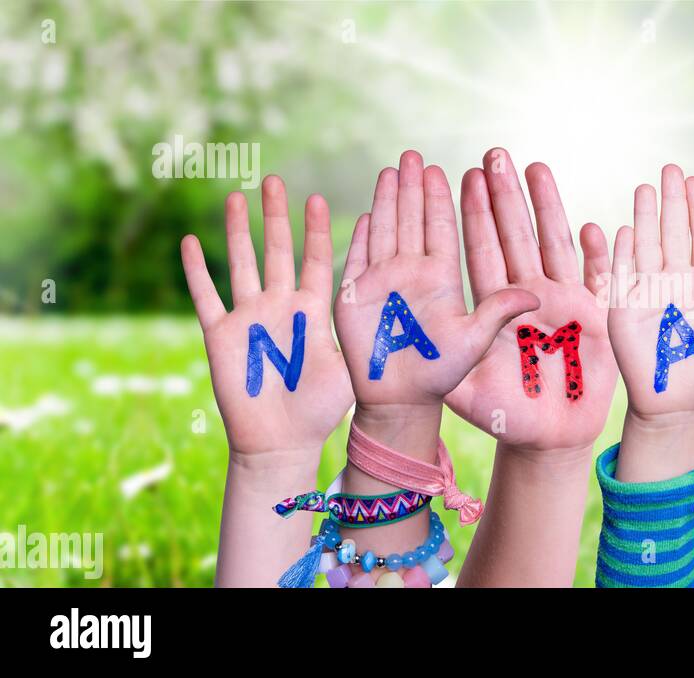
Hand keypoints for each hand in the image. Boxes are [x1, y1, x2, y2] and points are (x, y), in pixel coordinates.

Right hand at [181, 177, 352, 459]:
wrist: (281, 441)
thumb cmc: (321, 410)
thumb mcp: (350, 366)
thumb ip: (360, 335)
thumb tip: (396, 314)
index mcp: (313, 310)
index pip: (316, 259)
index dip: (316, 230)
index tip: (317, 198)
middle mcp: (280, 305)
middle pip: (277, 250)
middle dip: (276, 216)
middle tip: (274, 180)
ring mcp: (249, 317)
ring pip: (242, 263)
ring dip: (237, 230)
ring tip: (234, 196)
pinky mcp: (220, 334)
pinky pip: (206, 296)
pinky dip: (196, 270)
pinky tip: (190, 241)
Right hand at [333, 151, 539, 447]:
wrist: (400, 402)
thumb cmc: (442, 375)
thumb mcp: (477, 342)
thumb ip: (500, 313)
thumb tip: (536, 293)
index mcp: (443, 279)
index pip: (443, 229)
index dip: (443, 200)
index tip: (450, 169)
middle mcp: (413, 273)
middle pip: (413, 220)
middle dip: (414, 187)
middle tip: (416, 154)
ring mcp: (383, 281)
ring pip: (387, 230)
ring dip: (388, 200)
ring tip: (393, 169)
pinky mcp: (355, 295)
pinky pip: (359, 257)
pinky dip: (362, 235)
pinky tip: (366, 209)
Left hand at [444, 148, 616, 452]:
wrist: (548, 438)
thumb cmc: (506, 415)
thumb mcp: (470, 393)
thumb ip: (451, 368)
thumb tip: (422, 345)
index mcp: (494, 308)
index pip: (480, 251)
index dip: (472, 213)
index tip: (462, 174)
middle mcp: (529, 297)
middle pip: (515, 236)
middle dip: (505, 195)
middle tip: (494, 153)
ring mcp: (564, 304)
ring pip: (554, 245)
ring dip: (547, 207)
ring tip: (538, 168)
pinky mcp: (595, 321)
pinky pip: (600, 283)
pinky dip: (599, 258)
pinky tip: (595, 229)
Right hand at [606, 167, 693, 480]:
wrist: (681, 401)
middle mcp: (676, 279)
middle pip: (672, 232)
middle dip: (671, 202)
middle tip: (671, 169)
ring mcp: (649, 292)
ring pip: (646, 247)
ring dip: (645, 218)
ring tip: (646, 189)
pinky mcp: (626, 311)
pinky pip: (622, 279)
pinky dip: (622, 256)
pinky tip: (623, 231)